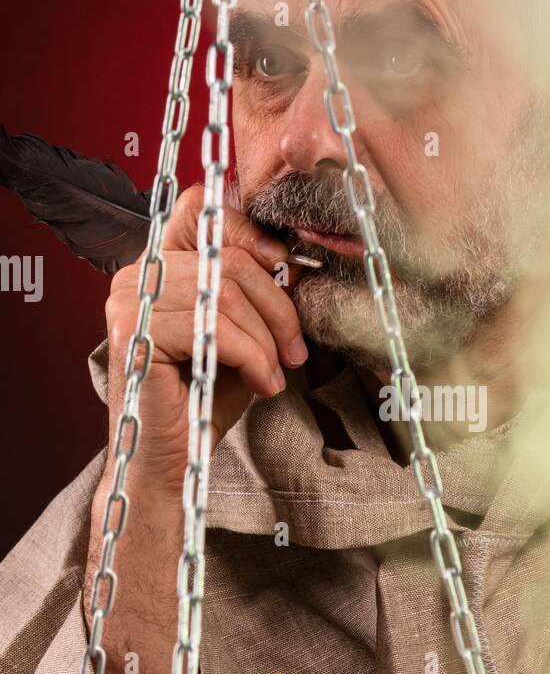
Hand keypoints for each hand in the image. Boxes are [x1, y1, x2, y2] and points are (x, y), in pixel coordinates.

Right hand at [103, 184, 305, 488]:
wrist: (174, 463)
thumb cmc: (207, 399)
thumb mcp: (243, 334)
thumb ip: (256, 293)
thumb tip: (296, 262)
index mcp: (160, 265)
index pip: (204, 210)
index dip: (253, 233)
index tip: (289, 272)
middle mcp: (136, 275)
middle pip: (229, 258)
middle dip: (278, 308)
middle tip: (296, 352)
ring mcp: (128, 302)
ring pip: (227, 294)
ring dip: (266, 340)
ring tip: (274, 374)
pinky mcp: (134, 335)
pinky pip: (214, 328)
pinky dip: (252, 357)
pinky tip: (261, 383)